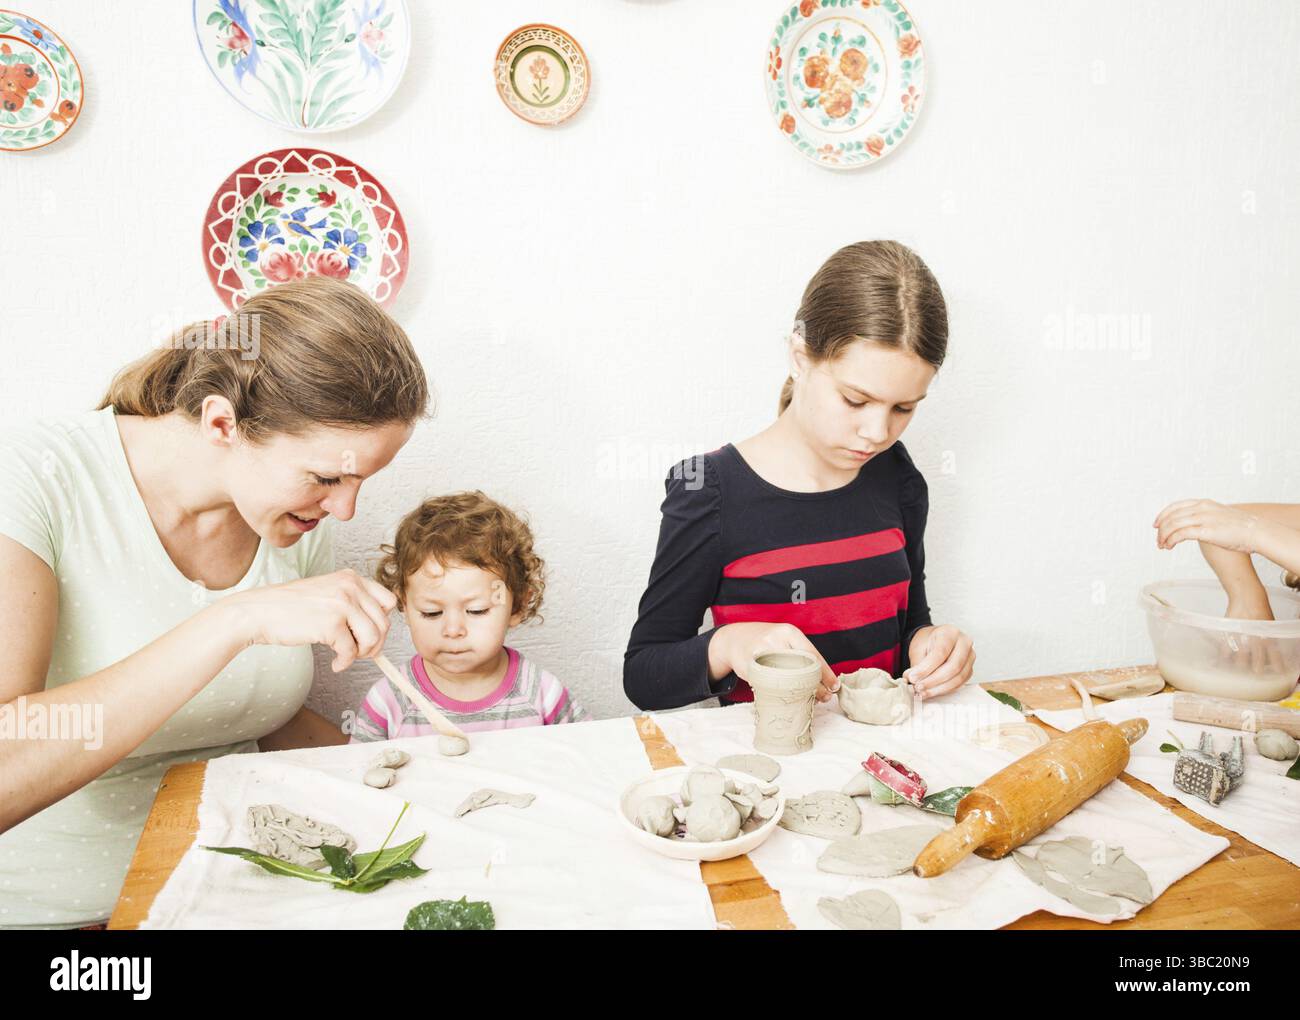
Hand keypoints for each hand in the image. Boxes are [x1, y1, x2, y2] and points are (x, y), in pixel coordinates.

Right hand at [222, 569, 396, 671]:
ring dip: (362, 654)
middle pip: (384, 623)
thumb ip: (353, 604)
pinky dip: (345, 663)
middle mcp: (350, 586)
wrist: (258, 612)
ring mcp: (342, 604)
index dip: (382, 622)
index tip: (369, 634)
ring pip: (374, 638)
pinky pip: (351, 651)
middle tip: (358, 652)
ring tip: (347, 656)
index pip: (389, 601)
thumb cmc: (290, 607)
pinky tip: (335, 662)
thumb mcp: (328, 593)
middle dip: (374, 644)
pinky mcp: (331, 624)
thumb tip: (380, 632)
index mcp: (351, 578)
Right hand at [712, 622, 839, 701]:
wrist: (733, 638)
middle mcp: (775, 640)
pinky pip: (768, 683)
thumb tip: (827, 679)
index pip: (812, 655)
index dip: (826, 673)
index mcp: (788, 632)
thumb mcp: (783, 640)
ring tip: (810, 700)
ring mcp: (761, 652)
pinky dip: (779, 692)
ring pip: (786, 678)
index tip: (835, 686)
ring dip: (800, 692)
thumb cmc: (766, 643)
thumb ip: (800, 654)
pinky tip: (786, 697)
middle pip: (801, 668)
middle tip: (825, 697)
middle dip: (816, 686)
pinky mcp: (749, 666)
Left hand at [904, 625, 974, 698]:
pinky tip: (931, 692)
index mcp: (950, 632)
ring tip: (923, 692)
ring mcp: (970, 657)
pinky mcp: (969, 669)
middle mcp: (964, 643)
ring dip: (939, 688)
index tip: (913, 677)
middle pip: (953, 666)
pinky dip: (944, 690)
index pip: (940, 652)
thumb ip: (917, 664)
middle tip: (918, 687)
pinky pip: (960, 683)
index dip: (926, 668)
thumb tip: (913, 680)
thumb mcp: (918, 648)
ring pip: (958, 677)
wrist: (934, 640)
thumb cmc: (927, 642)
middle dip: (934, 680)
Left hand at [1154, 499, 1264, 553]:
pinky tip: (1170, 546)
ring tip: (1162, 546)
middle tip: (1158, 540)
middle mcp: (1201, 508)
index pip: (1175, 506)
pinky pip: (1180, 534)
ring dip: (1164, 536)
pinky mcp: (1205, 530)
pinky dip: (1171, 540)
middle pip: (1171, 516)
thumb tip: (1197, 527)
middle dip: (1161, 529)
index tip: (1156, 524)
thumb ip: (1206, 518)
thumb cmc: (1242, 528)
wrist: (1257, 531)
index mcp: (1204, 503)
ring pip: (1173, 525)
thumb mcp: (1220, 517)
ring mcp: (1203, 518)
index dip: (1163, 515)